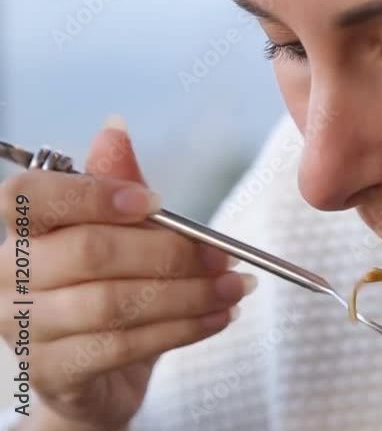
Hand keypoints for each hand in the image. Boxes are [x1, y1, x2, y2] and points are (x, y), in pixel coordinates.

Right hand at [0, 117, 255, 429]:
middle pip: (90, 251)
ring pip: (114, 302)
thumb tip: (114, 129)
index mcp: (24, 230)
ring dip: (188, 294)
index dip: (92, 194)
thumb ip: (118, 186)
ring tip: (234, 287)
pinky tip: (219, 316)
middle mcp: (9, 276)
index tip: (156, 201)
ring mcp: (24, 329)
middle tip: (224, 254)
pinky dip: (183, 329)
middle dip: (171, 252)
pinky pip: (124, 346)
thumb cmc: (111, 290)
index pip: (30, 197)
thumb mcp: (122, 234)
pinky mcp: (53, 372)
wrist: (101, 376)